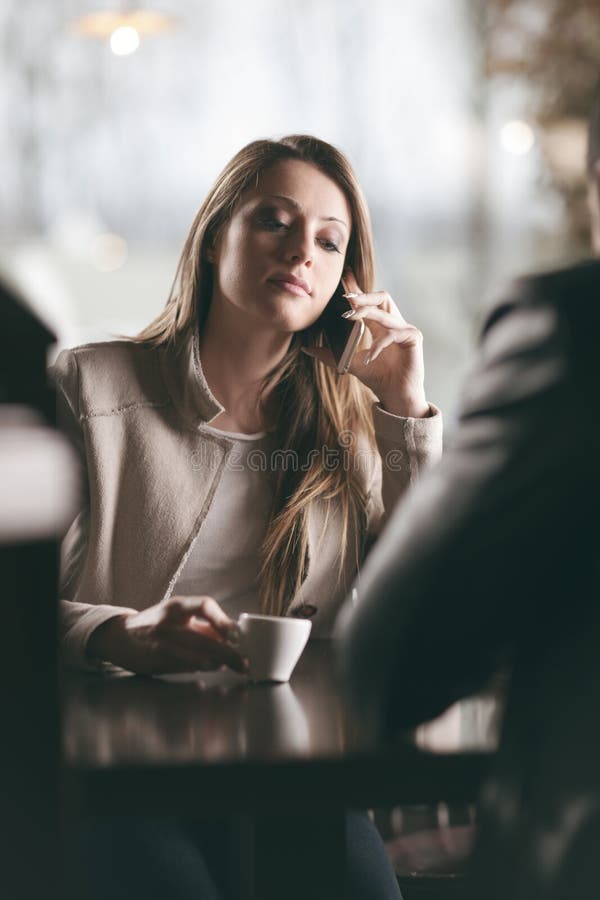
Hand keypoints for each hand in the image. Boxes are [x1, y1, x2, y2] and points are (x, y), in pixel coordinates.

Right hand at [86, 595, 247, 674]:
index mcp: (176, 606)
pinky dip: (200, 668)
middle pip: (204, 639)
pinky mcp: (156, 661)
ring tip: (233, 667)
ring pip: (195, 657)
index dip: (223, 620)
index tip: (237, 635)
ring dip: (217, 664)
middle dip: (228, 654)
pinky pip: (184, 667)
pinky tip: (210, 668)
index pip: (204, 605)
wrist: (119, 637)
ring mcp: (161, 644)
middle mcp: (168, 623)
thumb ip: (204, 625)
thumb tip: (235, 637)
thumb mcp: (178, 616)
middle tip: (244, 663)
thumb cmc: (156, 625)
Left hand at [305, 270, 430, 417]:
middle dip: (364, 295)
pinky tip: (370, 356)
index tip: (344, 276)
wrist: (395, 397)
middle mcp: (392, 324)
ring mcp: (404, 329)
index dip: (357, 288)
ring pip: (385, 312)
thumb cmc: (377, 379)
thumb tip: (307, 349)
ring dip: (366, 313)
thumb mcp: (350, 364)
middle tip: (346, 298)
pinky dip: (380, 343)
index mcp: (379, 326)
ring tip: (349, 318)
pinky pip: (394, 334)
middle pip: (381, 297)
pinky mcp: (413, 338)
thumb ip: (330, 355)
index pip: (368, 301)